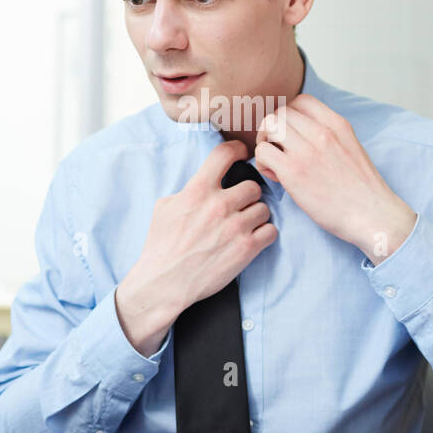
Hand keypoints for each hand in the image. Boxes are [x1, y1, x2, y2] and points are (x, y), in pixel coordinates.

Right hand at [115, 140, 277, 355]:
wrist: (164, 282)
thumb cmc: (161, 246)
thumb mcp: (165, 207)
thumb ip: (189, 190)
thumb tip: (204, 180)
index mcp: (197, 191)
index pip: (224, 154)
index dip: (237, 149)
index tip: (242, 153)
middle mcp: (218, 205)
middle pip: (253, 185)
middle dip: (248, 195)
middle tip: (240, 206)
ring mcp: (235, 227)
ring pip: (264, 208)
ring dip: (256, 216)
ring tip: (244, 226)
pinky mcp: (246, 249)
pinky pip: (271, 231)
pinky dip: (264, 235)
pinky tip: (252, 239)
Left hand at [254, 93, 414, 263]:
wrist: (372, 215)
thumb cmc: (362, 189)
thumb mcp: (351, 148)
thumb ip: (330, 136)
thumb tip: (302, 135)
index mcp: (337, 124)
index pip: (301, 101)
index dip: (290, 116)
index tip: (292, 135)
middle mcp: (322, 132)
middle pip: (280, 112)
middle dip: (274, 129)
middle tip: (279, 151)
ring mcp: (307, 151)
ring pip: (268, 126)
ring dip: (265, 143)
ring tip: (275, 163)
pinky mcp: (293, 172)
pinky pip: (262, 152)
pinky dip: (263, 163)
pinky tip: (276, 176)